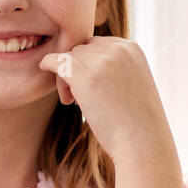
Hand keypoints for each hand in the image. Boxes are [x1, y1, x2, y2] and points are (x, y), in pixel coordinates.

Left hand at [38, 37, 169, 157]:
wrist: (142, 142)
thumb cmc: (137, 122)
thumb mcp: (132, 84)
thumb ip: (115, 69)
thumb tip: (86, 65)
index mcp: (132, 48)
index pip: (98, 45)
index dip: (90, 65)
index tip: (92, 89)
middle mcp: (118, 48)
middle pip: (82, 49)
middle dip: (78, 71)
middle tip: (80, 99)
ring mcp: (101, 60)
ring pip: (69, 57)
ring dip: (67, 78)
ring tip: (75, 102)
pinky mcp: (83, 75)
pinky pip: (55, 61)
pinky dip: (47, 65)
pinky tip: (44, 71)